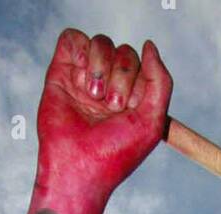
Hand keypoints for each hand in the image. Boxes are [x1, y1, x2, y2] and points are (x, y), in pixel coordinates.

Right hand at [37, 29, 172, 197]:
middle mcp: (110, 85)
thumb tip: (149, 45)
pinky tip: (80, 77)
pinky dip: (80, 50)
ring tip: (93, 97)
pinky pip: (72, 38)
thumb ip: (160, 82)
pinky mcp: (61, 73)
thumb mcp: (152, 121)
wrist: (79, 167)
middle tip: (112, 107)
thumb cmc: (116, 153)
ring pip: (101, 42)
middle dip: (121, 76)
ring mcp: (85, 78)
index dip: (138, 81)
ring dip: (101, 67)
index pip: (142, 64)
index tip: (128, 109)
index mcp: (132, 96)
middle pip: (124, 51)